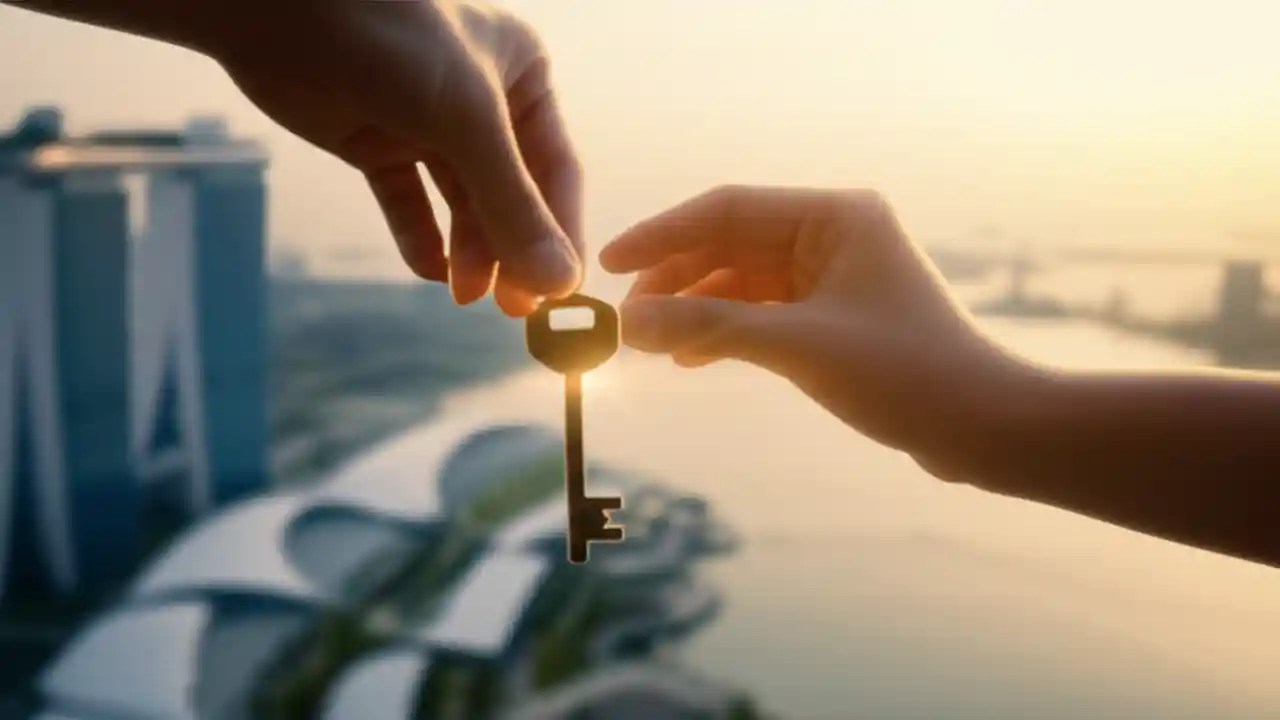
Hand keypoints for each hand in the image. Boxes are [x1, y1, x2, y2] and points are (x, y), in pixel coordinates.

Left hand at [205, 0, 581, 315]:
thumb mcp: (466, 122)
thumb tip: (559, 282)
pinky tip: (430, 271)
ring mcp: (426, 121)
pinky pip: (408, 200)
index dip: (560, 234)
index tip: (560, 294)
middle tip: (513, 309)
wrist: (275, 7)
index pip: (556, 170)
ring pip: (460, 202)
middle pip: (510, 193)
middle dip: (510, 251)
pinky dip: (419, 237)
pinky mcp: (376, 140)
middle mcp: (482, 100)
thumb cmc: (389, 37)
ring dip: (469, 252)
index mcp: (523, 75)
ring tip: (468, 296)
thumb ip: (512, 204)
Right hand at [600, 186, 1041, 470]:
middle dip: (676, 280)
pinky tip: (689, 359)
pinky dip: (726, 333)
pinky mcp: (836, 315)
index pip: (727, 209)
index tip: (608, 264)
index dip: (662, 236)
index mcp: (835, 215)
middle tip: (624, 320)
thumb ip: (709, 328)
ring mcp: (835, 275)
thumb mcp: (798, 346)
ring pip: (743, 282)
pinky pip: (763, 312)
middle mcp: (835, 233)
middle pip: (731, 244)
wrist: (984, 427)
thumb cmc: (906, 373)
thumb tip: (628, 324)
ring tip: (648, 344)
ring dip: (696, 310)